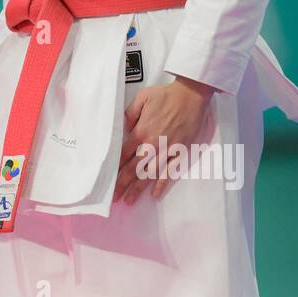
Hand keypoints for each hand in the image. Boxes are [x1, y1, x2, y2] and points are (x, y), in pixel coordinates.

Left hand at [113, 76, 215, 205]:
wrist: (191, 95)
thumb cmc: (165, 95)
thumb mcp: (142, 99)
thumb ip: (129, 115)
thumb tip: (121, 128)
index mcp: (141, 131)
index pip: (123, 155)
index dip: (114, 169)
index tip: (107, 181)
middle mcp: (152, 144)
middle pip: (134, 168)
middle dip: (123, 184)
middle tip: (113, 198)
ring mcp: (166, 150)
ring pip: (149, 173)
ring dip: (138, 188)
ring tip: (129, 201)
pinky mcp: (180, 152)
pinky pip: (170, 171)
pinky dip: (162, 184)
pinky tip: (154, 195)